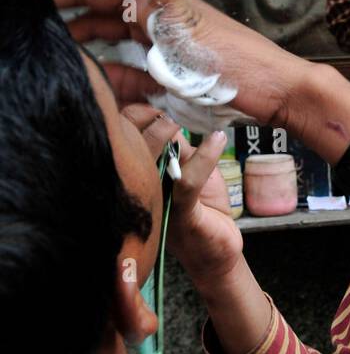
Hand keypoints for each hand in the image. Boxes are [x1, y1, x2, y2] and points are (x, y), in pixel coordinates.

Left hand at [12, 0, 318, 136]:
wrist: (267, 93)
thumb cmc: (224, 92)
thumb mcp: (158, 92)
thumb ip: (125, 81)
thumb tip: (90, 77)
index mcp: (146, 26)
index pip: (93, 4)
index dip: (57, 2)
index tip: (23, 6)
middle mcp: (154, 7)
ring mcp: (170, 2)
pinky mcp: (187, 4)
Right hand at [122, 106, 242, 279]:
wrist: (217, 254)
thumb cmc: (204, 210)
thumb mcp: (190, 170)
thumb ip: (179, 147)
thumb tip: (173, 114)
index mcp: (141, 175)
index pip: (127, 138)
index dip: (135, 114)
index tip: (153, 99)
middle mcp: (143, 188)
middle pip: (131, 145)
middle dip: (144, 118)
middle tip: (163, 109)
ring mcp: (159, 202)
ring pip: (153, 159)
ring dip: (167, 134)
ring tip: (178, 121)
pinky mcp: (181, 214)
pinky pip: (187, 181)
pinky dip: (204, 157)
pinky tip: (217, 139)